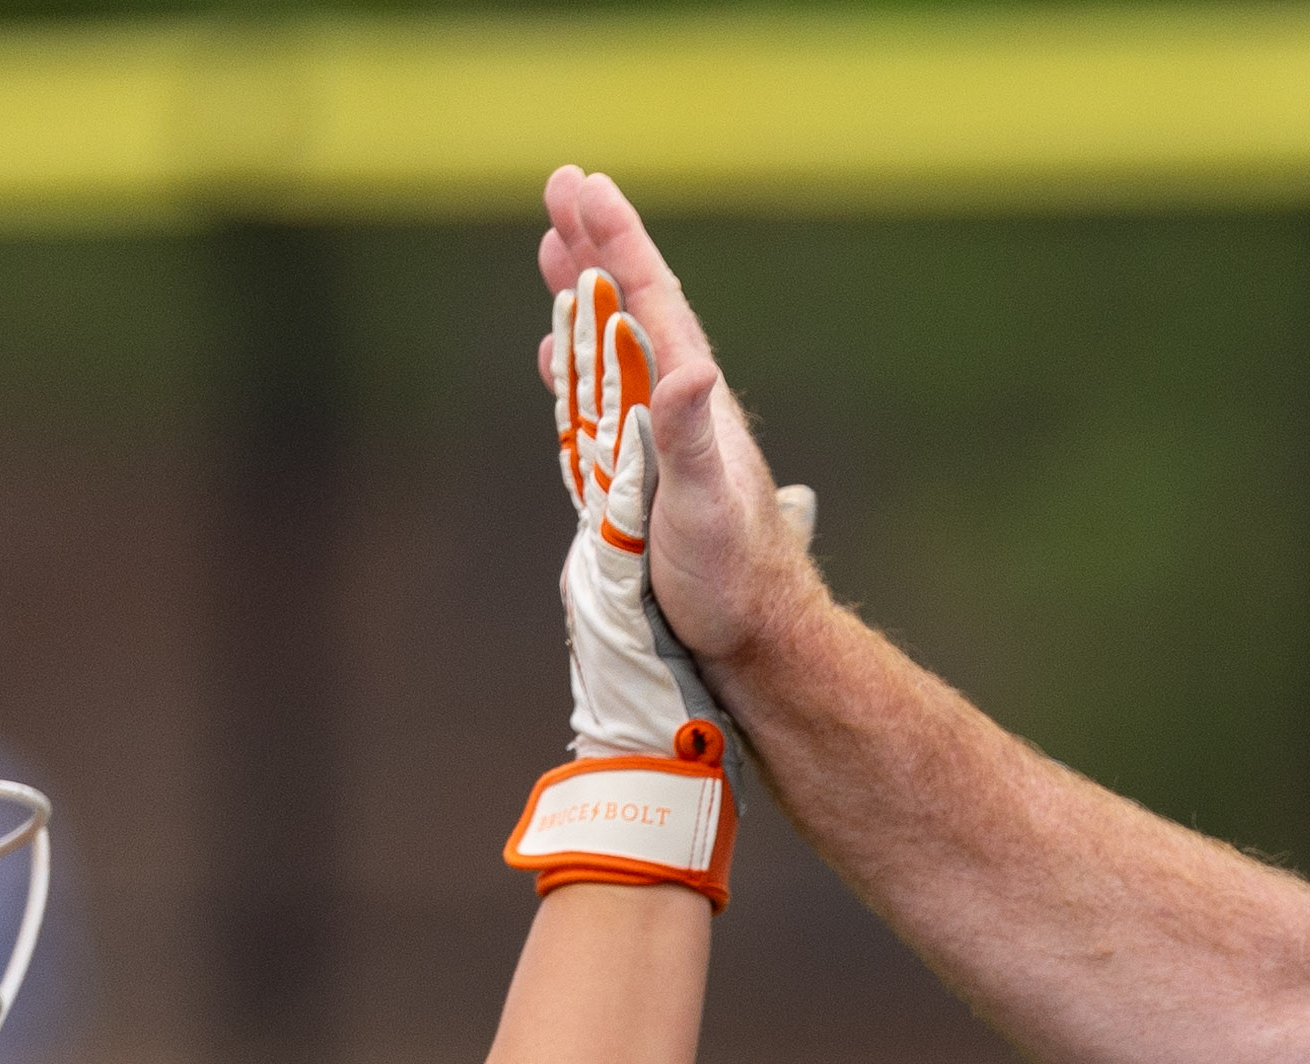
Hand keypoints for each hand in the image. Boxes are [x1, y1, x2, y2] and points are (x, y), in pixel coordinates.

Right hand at [538, 167, 822, 670]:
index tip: (584, 185)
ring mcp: (658, 432)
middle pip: (630, 304)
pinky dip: (576, 361)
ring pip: (612, 343)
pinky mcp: (641, 467)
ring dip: (584, 292)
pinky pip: (599, 396)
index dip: (617, 240)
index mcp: (691, 396)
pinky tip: (559, 351)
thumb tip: (686, 367)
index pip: (650, 298)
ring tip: (557, 246)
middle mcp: (677, 402)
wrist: (752, 632)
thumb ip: (690, 436)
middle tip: (560, 185)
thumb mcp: (709, 504)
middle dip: (595, 245)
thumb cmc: (733, 575)